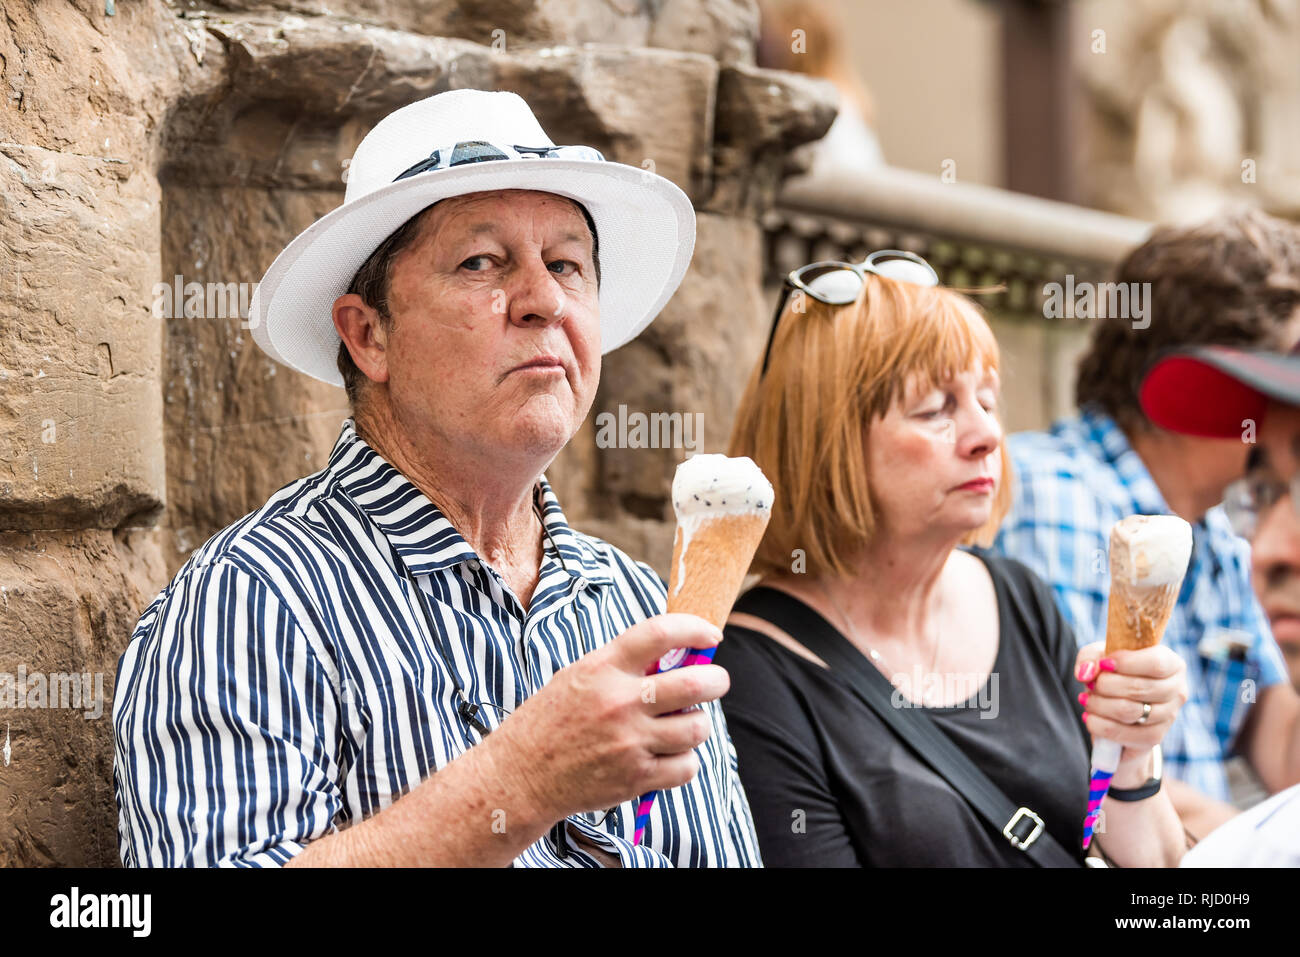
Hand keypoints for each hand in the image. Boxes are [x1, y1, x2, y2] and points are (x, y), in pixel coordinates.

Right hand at [488, 613, 728, 822]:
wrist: (521, 775)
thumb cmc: (553, 720)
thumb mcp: (580, 676)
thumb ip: (625, 665)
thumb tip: (680, 656)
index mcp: (603, 668)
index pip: (660, 634)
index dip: (695, 629)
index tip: (710, 636)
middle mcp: (620, 702)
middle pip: (695, 684)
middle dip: (717, 680)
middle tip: (716, 682)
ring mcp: (630, 742)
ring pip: (697, 728)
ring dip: (697, 724)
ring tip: (682, 724)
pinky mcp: (636, 778)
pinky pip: (687, 766)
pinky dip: (685, 761)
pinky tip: (669, 755)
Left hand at [1074, 642, 1187, 770]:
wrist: (1116, 707)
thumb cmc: (1112, 673)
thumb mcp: (1098, 657)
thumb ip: (1089, 658)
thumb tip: (1086, 673)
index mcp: (1172, 664)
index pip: (1156, 663)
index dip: (1126, 663)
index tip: (1104, 664)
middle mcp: (1177, 690)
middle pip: (1139, 688)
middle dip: (1105, 685)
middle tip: (1090, 684)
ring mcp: (1169, 717)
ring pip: (1129, 711)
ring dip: (1099, 704)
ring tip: (1087, 699)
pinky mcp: (1154, 738)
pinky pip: (1122, 733)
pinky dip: (1098, 724)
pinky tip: (1090, 716)